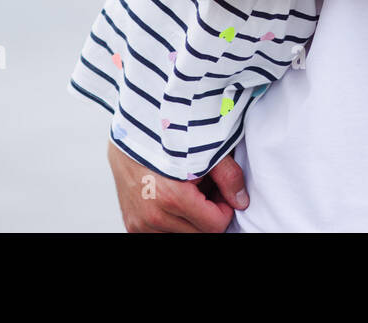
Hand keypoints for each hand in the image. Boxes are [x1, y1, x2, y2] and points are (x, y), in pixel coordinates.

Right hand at [106, 141, 248, 232]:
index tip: (219, 192)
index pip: (215, 226)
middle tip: (204, 189)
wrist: (126, 132)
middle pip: (200, 233)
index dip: (223, 209)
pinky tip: (171, 199)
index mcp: (172, 198)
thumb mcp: (203, 149)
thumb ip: (228, 177)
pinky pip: (162, 233)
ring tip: (186, 191)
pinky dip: (172, 221)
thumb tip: (242, 201)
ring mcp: (140, 223)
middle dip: (207, 214)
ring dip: (190, 219)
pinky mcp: (132, 224)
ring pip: (182, 235)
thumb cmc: (164, 136)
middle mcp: (153, 216)